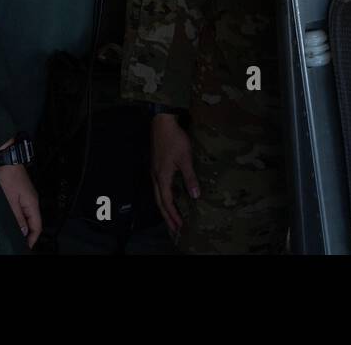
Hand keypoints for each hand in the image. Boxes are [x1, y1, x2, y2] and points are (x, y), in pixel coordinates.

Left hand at [0, 139, 40, 248]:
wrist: (5, 158)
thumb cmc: (7, 175)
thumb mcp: (10, 200)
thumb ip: (17, 217)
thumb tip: (23, 232)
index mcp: (32, 203)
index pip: (37, 226)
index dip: (33, 238)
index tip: (27, 247)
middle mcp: (32, 200)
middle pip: (33, 222)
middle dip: (28, 234)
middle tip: (20, 243)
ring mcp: (26, 196)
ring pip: (27, 216)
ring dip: (23, 226)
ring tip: (15, 235)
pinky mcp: (20, 192)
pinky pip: (22, 209)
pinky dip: (19, 217)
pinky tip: (12, 220)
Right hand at [150, 113, 198, 236]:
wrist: (162, 123)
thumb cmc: (174, 139)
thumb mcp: (185, 158)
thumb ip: (190, 178)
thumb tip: (195, 195)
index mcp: (162, 177)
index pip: (167, 201)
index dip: (173, 214)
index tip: (179, 226)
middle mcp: (155, 176)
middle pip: (159, 201)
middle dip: (166, 216)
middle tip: (174, 228)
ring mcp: (154, 171)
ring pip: (157, 194)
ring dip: (164, 207)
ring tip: (171, 216)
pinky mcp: (156, 165)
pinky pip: (158, 187)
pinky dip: (163, 196)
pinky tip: (170, 196)